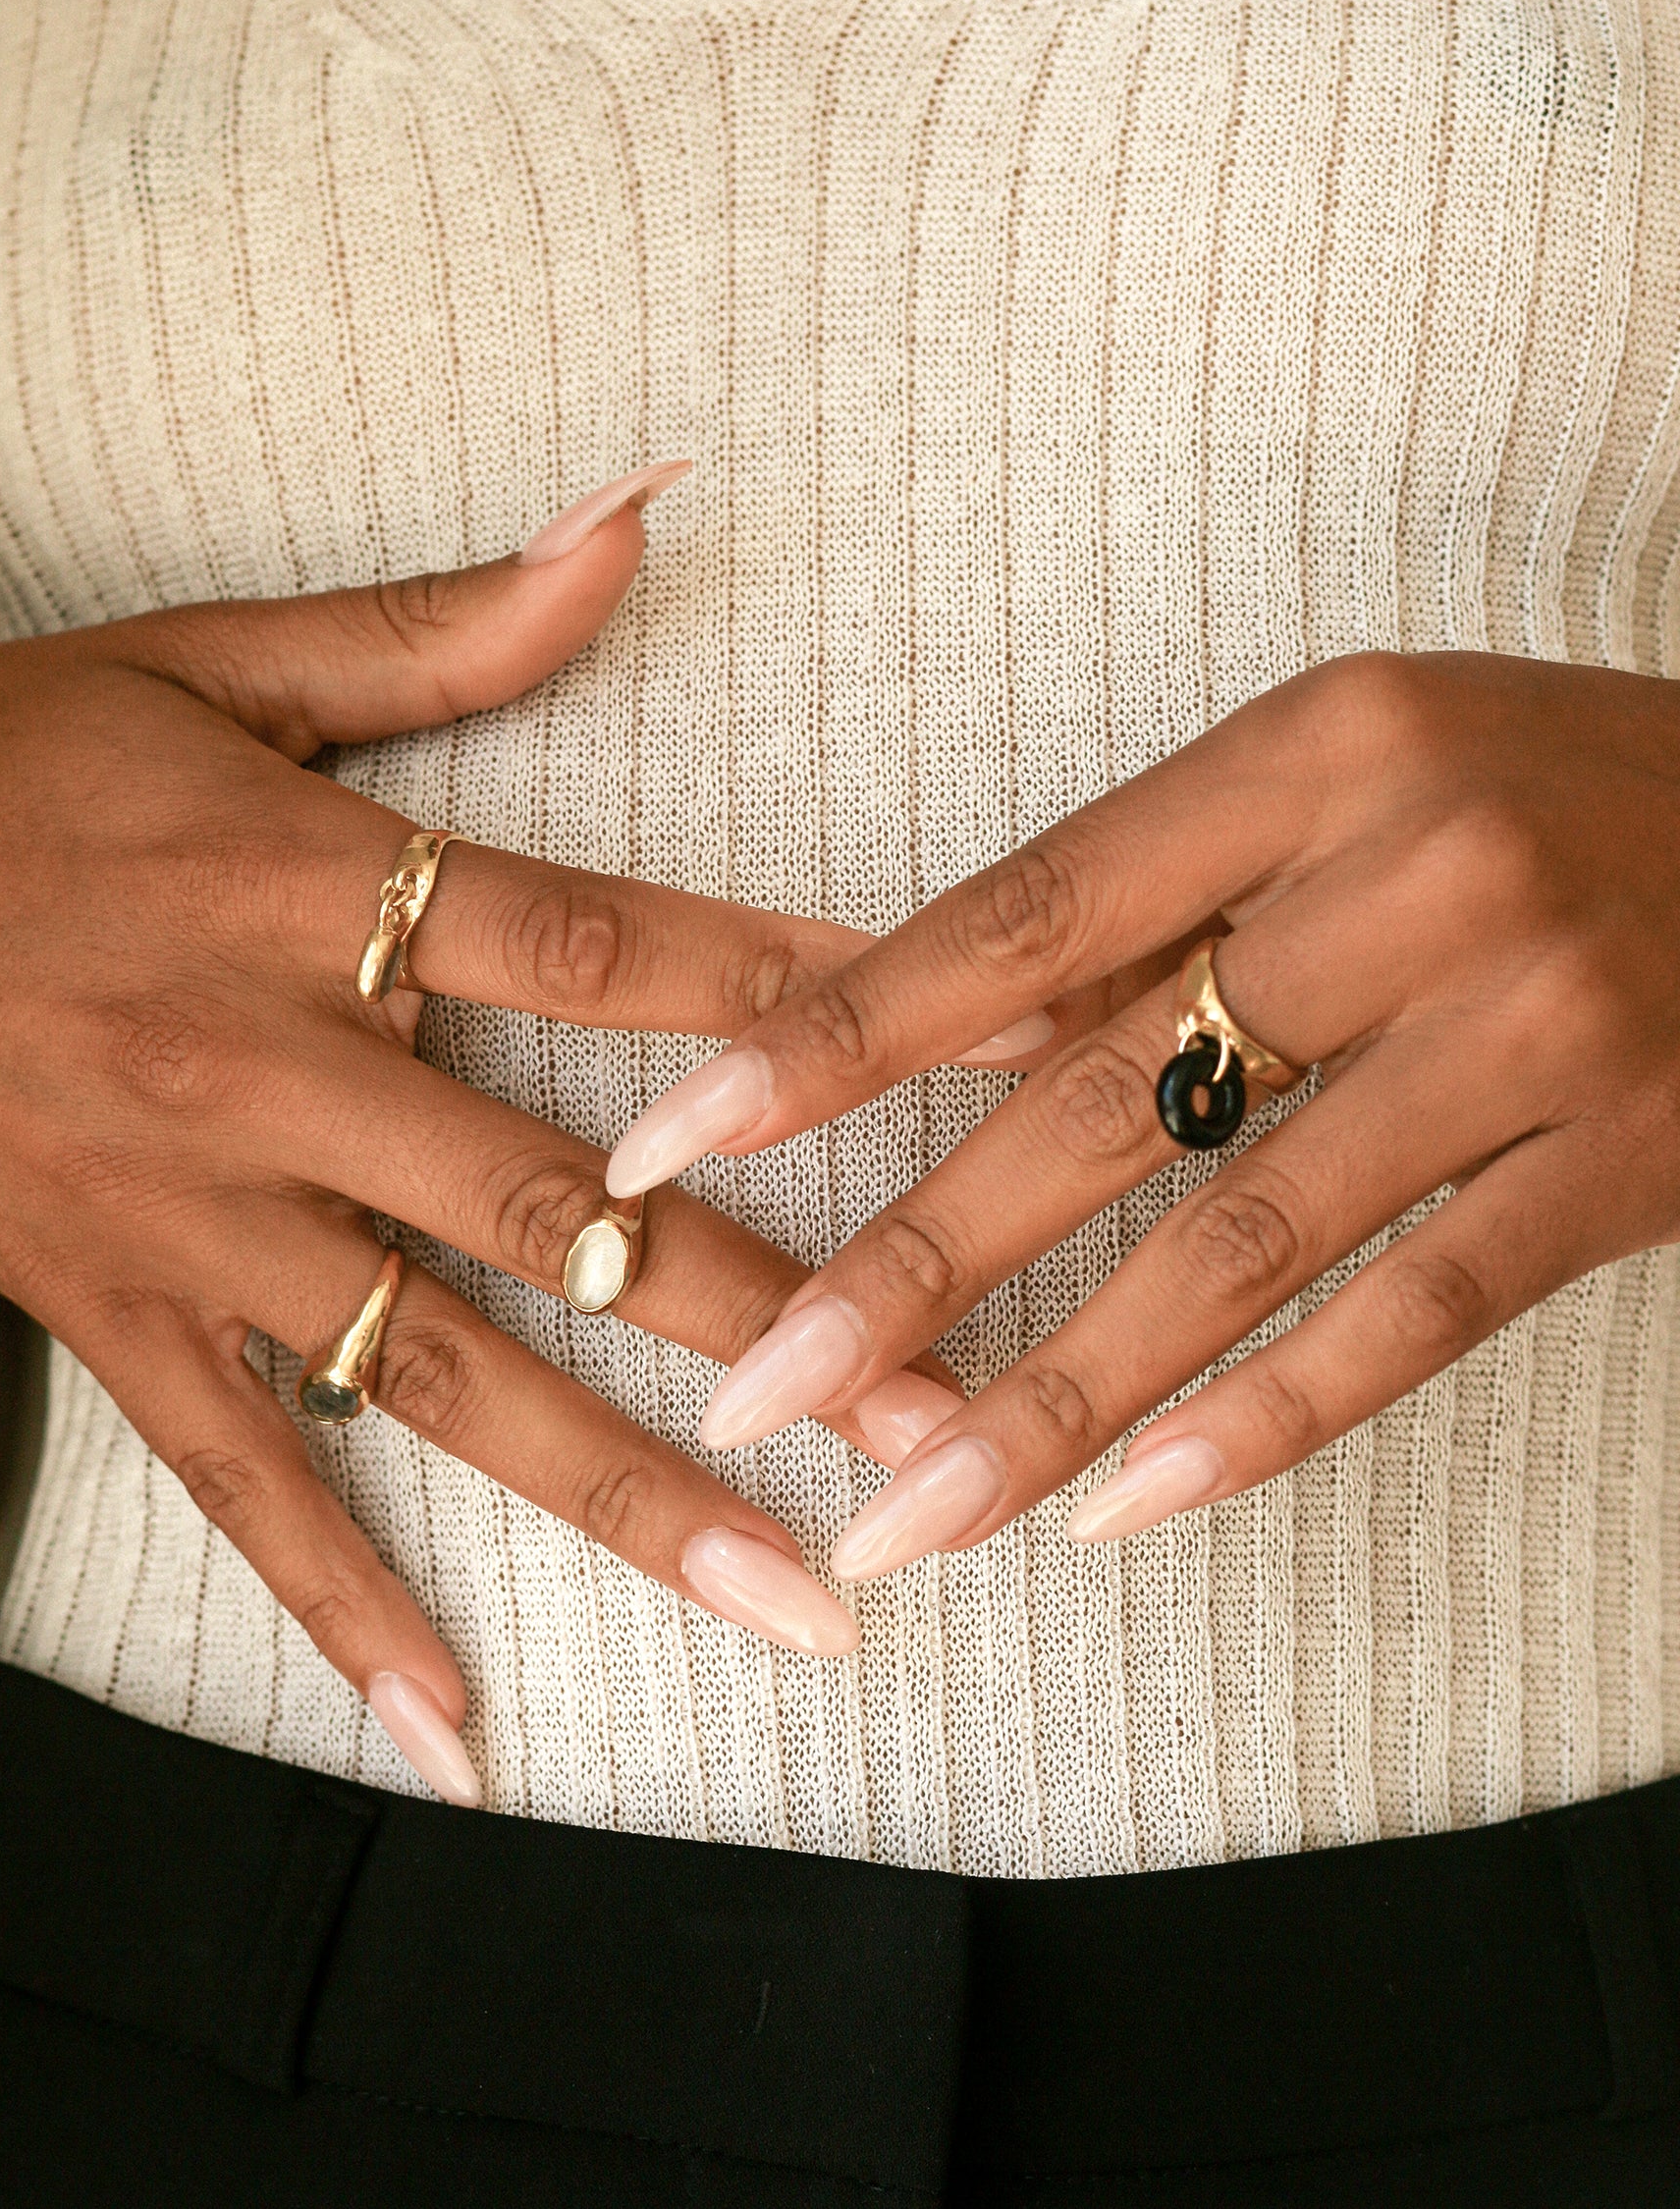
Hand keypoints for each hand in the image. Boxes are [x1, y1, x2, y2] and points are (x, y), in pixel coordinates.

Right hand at [0, 469, 956, 1798]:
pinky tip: (463, 1733)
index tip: (966, 1055)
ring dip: (630, 1497)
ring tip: (801, 1602)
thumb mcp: (198, 660)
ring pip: (439, 1375)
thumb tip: (643, 515)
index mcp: (302, 886)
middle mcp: (262, 1068)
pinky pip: (242, 1484)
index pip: (591, 943)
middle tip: (949, 1423)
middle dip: (774, 1320)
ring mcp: (187, 1218)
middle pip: (560, 1213)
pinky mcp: (109, 1317)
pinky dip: (347, 1612)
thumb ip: (438, 627)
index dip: (782, 997)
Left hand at [602, 652, 1679, 1580]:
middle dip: (911, 1259)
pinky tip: (1128, 1513)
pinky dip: (1266, 1422)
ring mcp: (1539, 1022)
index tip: (676, 1140)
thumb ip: (1167, 902)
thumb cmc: (1562, 794)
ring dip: (1054, 1396)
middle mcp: (1420, 869)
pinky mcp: (1632, 1158)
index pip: (1021, 911)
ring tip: (904, 1512)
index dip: (836, 1036)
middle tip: (750, 1388)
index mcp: (1319, 747)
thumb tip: (933, 1039)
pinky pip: (1417, 1318)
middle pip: (1108, 1095)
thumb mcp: (1363, 778)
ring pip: (1244, 1241)